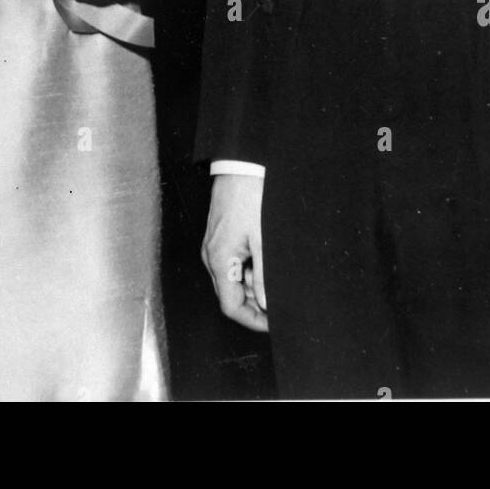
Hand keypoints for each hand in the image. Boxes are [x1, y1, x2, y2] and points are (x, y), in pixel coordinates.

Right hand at [201, 173, 267, 332]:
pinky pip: (230, 265)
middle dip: (254, 304)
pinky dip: (247, 271)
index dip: (252, 319)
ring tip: (273, 278)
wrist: (239, 166)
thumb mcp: (262, 239)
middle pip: (229, 296)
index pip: (230, 306)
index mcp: (219, 260)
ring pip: (231, 281)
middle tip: (278, 302)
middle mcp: (211, 256)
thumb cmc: (249, 196)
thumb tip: (266, 304)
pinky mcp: (218, 237)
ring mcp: (213, 246)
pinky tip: (263, 262)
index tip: (272, 321)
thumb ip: (264, 275)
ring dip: (252, 287)